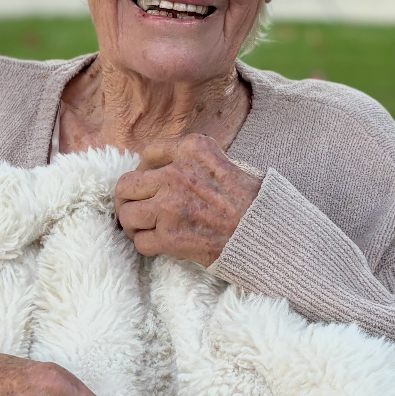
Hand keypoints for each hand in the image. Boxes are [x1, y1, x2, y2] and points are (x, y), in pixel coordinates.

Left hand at [114, 135, 263, 265]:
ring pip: (127, 215)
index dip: (144, 170)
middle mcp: (176, 174)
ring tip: (143, 229)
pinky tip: (158, 244)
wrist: (268, 233)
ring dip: (132, 225)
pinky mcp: (170, 238)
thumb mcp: (224, 161)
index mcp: (191, 149)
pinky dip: (146, 246)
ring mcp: (170, 207)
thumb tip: (159, 169)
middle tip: (134, 209)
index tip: (148, 182)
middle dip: (126, 199)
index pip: (148, 153)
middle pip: (126, 185)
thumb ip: (192, 160)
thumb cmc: (252, 200)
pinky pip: (140, 242)